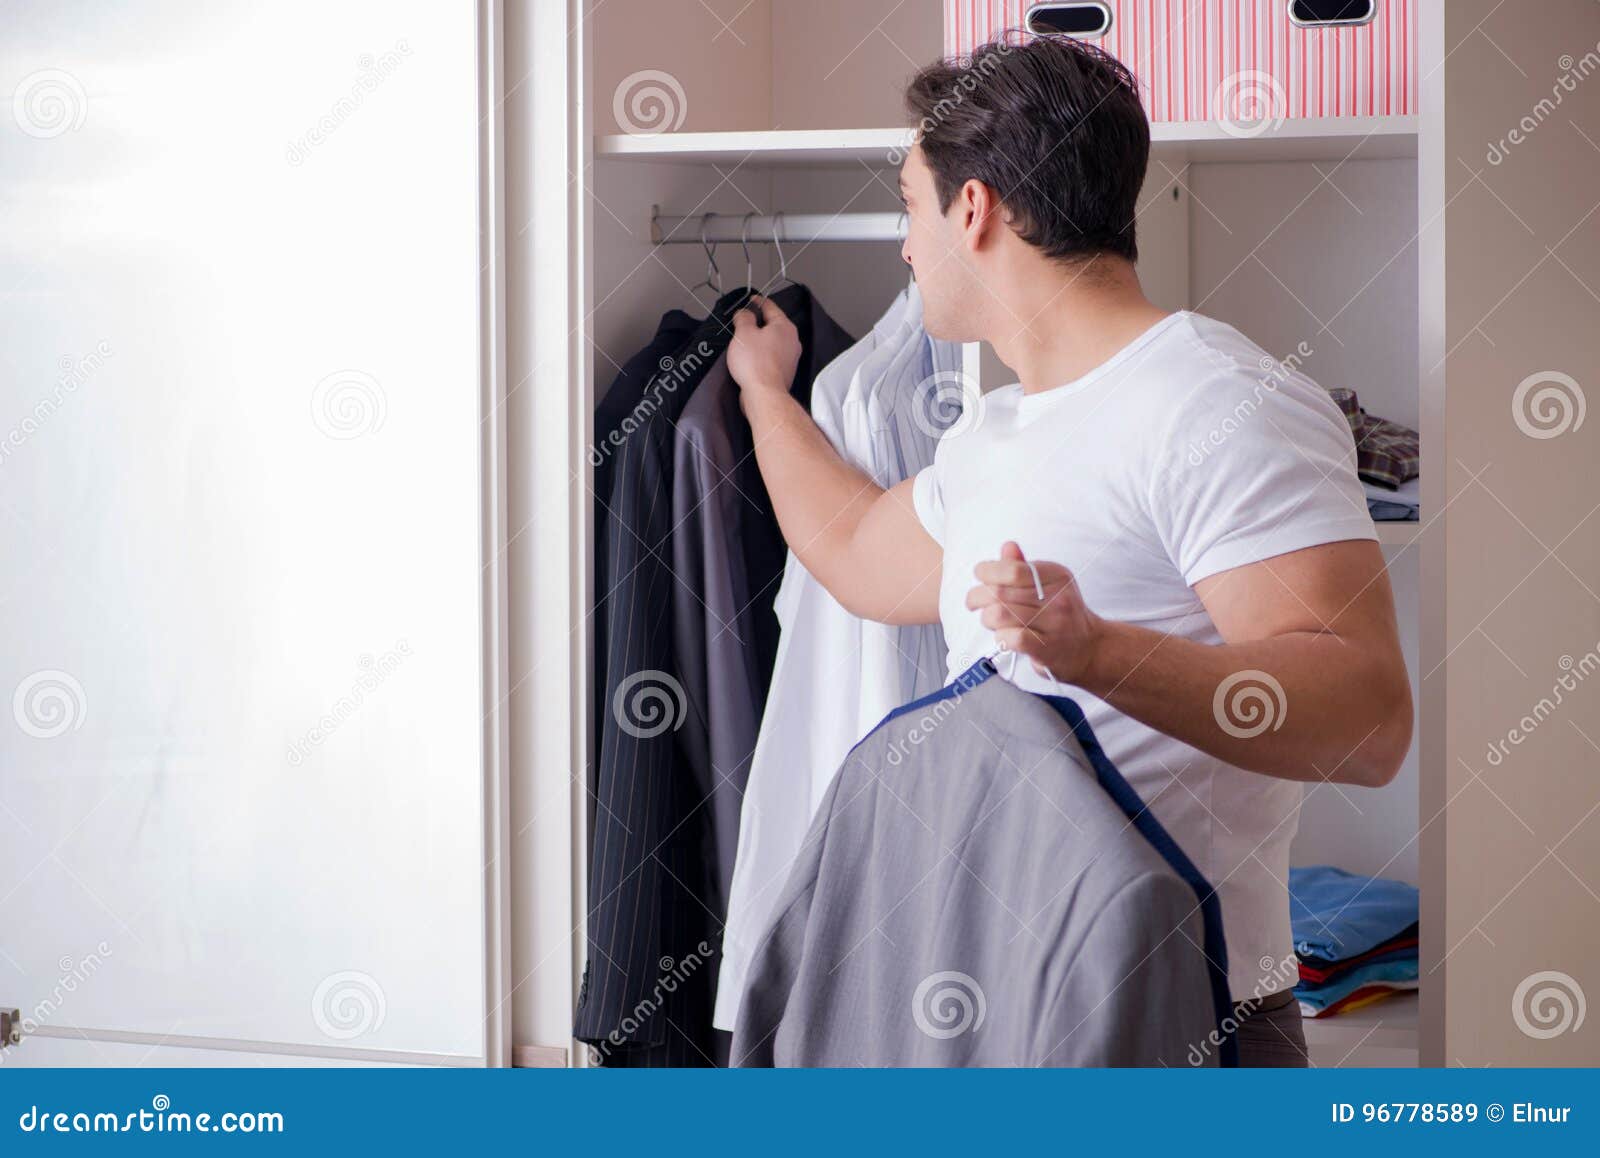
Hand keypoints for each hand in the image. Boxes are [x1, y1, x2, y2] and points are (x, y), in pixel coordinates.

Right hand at [728, 294, 800, 413]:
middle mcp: (791, 341)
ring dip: (758, 340)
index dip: (758, 301)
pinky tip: (750, 359)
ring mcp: (790, 357)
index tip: (751, 300)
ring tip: (743, 342)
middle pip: (772, 325)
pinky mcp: (784, 372)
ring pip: (772, 342)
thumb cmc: (756, 364)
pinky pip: (771, 357)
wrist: (764, 394)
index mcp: (784, 326)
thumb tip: (744, 312)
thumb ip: (744, 318)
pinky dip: (761, 355)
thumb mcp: (743, 333)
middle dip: (757, 323)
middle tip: (742, 321)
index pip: (770, 306)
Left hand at [966, 541, 1102, 684]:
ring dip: (986, 618)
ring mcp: (1054, 624)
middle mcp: (1058, 597)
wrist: (1091, 648)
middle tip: (973, 603)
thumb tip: (1007, 546)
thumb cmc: (1062, 614)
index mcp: (1056, 576)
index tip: (980, 576)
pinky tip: (1003, 636)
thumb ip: (1024, 567)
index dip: (987, 571)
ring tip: (989, 620)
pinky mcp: (1048, 648)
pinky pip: (1011, 638)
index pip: (1012, 569)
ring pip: (1000, 615)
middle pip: (1000, 592)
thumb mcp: (1049, 584)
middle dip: (977, 597)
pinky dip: (1000, 637)